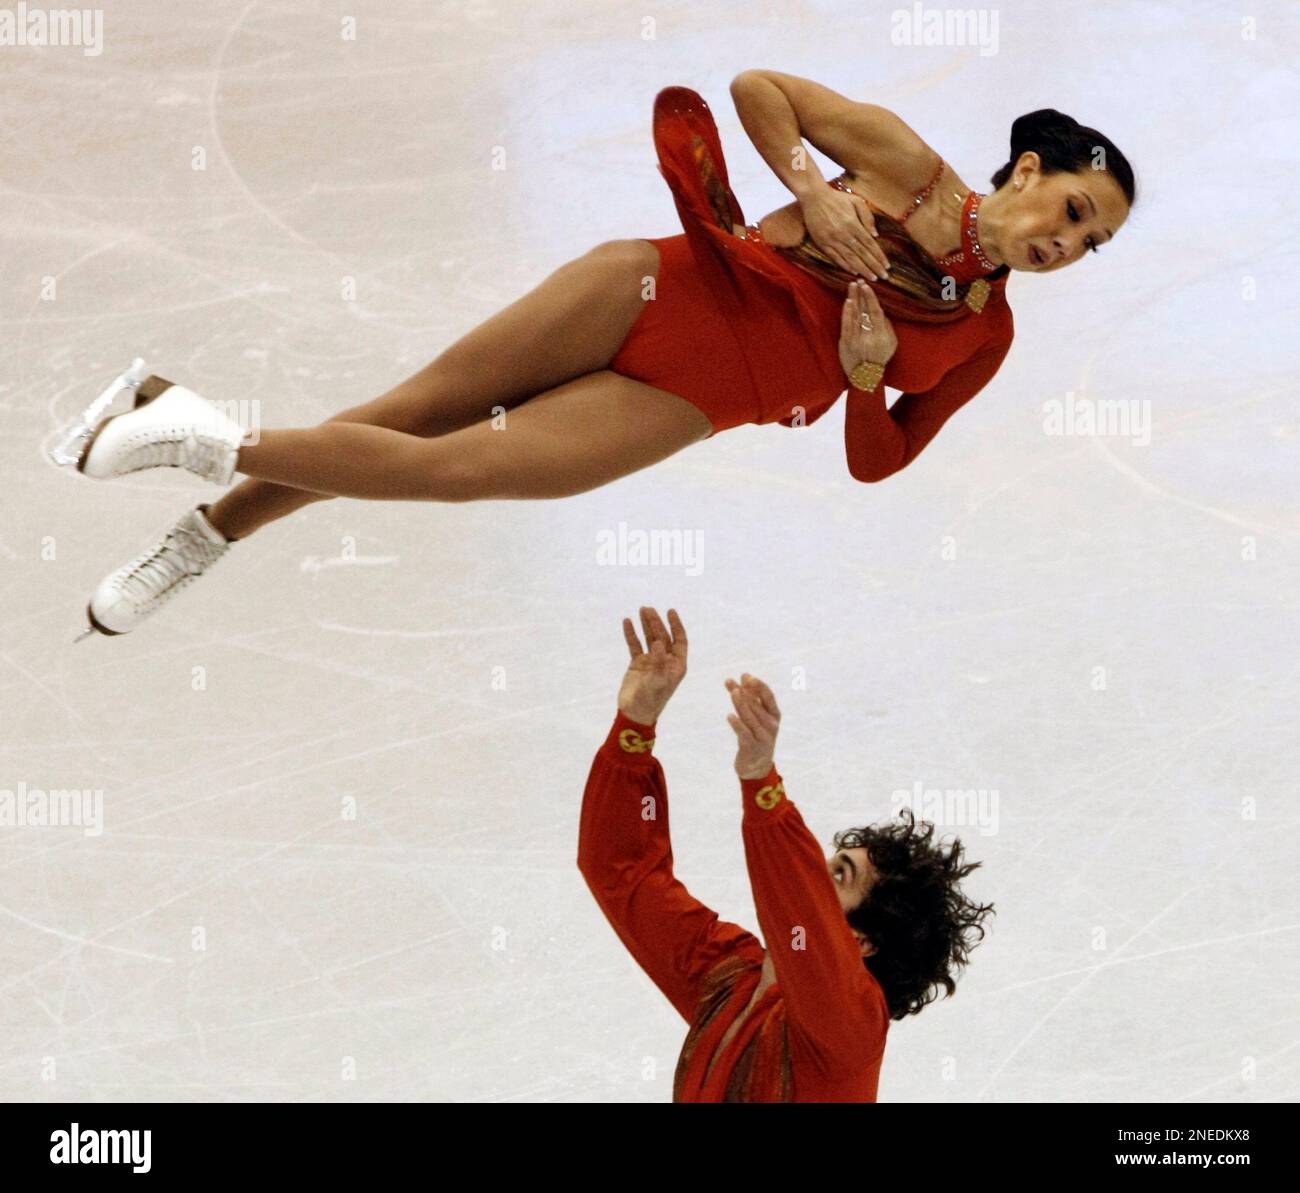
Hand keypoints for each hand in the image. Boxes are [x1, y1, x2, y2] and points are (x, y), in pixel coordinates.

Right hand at [617, 607, 687, 725]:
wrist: (634, 714)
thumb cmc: (650, 701)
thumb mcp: (657, 682)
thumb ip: (658, 662)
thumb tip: (659, 642)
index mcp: (676, 666)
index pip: (680, 640)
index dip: (676, 625)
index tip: (670, 611)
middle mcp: (665, 661)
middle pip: (663, 636)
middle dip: (656, 622)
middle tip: (648, 609)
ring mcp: (651, 662)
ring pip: (650, 638)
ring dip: (646, 624)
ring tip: (641, 610)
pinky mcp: (637, 664)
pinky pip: (635, 645)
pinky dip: (632, 634)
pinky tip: (627, 622)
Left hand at [725, 673, 780, 779]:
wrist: (757, 766)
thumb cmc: (756, 735)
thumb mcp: (756, 716)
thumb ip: (751, 697)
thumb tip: (744, 675)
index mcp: (774, 715)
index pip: (768, 697)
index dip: (758, 686)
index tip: (746, 676)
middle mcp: (771, 725)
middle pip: (756, 706)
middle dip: (744, 693)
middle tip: (731, 681)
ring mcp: (763, 737)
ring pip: (750, 718)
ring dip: (741, 704)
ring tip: (733, 692)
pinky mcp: (752, 748)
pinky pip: (744, 734)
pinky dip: (737, 725)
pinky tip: (729, 716)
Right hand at [799, 182, 890, 279]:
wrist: (814, 197)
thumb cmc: (837, 199)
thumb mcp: (857, 201)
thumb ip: (868, 217)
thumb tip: (875, 235)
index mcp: (853, 224)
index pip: (870, 244)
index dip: (879, 256)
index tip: (887, 266)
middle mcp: (844, 234)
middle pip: (862, 254)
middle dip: (874, 266)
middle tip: (883, 277)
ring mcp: (832, 240)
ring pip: (850, 258)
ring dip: (862, 269)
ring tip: (871, 278)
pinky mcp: (822, 244)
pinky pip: (835, 258)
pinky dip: (845, 266)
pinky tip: (853, 272)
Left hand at [838, 280, 896, 379]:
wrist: (865, 378)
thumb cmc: (880, 358)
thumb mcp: (891, 344)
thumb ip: (887, 326)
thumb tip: (880, 309)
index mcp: (881, 337)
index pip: (876, 312)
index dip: (871, 298)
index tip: (868, 286)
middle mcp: (868, 337)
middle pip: (864, 311)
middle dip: (861, 294)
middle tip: (859, 280)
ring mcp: (856, 340)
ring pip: (854, 315)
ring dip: (853, 298)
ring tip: (852, 285)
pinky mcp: (845, 343)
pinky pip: (846, 325)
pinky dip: (847, 312)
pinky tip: (848, 301)